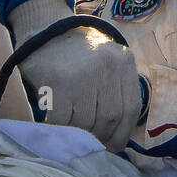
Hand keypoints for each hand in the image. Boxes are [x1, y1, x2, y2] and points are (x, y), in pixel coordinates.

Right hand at [9, 0, 141, 149]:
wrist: (44, 30)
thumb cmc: (76, 54)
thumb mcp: (106, 64)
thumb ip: (115, 91)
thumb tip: (116, 138)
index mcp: (124, 62)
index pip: (132, 108)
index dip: (122, 133)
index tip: (112, 146)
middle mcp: (109, 66)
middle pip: (111, 118)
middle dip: (99, 136)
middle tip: (88, 142)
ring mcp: (84, 74)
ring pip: (87, 122)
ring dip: (78, 133)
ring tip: (71, 131)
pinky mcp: (59, 82)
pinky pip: (62, 120)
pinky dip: (59, 129)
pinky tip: (55, 125)